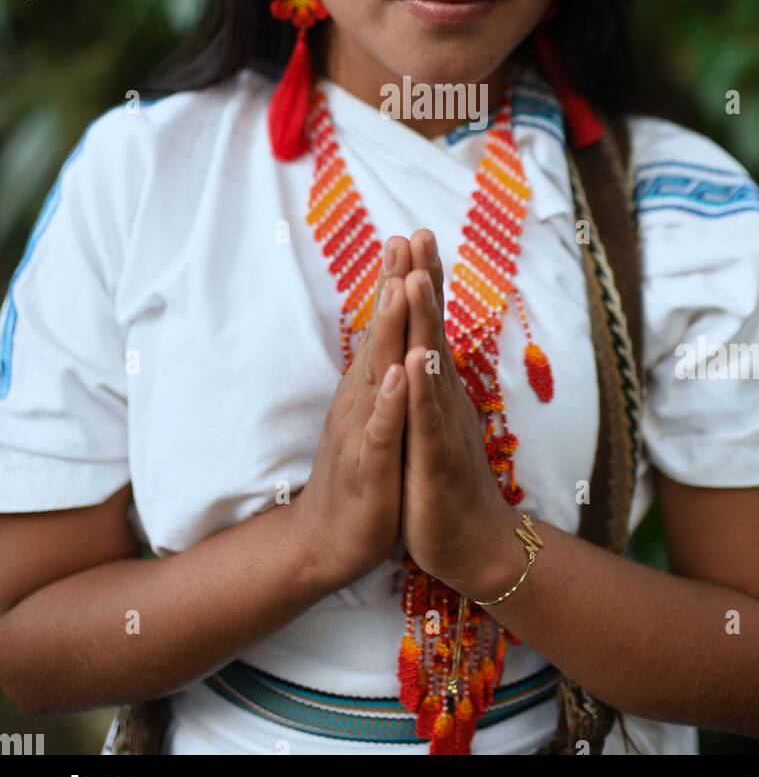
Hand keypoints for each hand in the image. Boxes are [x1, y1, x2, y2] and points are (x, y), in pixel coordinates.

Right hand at [293, 235, 411, 590]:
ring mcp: (364, 431)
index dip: (399, 282)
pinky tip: (399, 376)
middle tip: (402, 239)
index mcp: (371, 387)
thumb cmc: (361, 474)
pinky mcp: (370, 469)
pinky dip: (390, 403)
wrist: (327, 541)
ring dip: (387, 331)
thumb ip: (379, 370)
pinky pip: (382, 431)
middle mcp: (363, 400)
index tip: (412, 236)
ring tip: (398, 288)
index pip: (387, 327)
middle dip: (393, 287)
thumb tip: (386, 328)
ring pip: (378, 374)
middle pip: (381, 335)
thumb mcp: (375, 414)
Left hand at [400, 229, 514, 591]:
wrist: (473, 543)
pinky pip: (426, 418)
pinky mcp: (435, 458)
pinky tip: (416, 359)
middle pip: (432, 328)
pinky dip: (421, 388)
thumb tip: (427, 343)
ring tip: (416, 277)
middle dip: (425, 280)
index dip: (420, 281)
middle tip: (420, 231)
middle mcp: (443, 397)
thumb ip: (430, 383)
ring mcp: (442, 424)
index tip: (411, 235)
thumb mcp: (432, 423)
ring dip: (425, 320)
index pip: (425, 325)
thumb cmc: (446, 481)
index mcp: (435, 388)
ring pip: (431, 364)